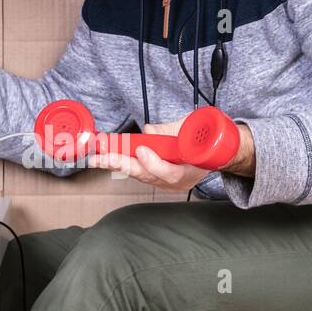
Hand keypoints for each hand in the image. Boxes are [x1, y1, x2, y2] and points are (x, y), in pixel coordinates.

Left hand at [85, 118, 209, 192]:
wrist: (214, 152)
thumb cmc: (205, 140)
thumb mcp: (192, 128)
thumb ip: (169, 131)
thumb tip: (147, 131)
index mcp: (191, 171)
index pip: (170, 174)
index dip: (154, 163)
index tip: (141, 149)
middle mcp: (177, 182)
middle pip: (147, 176)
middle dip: (122, 165)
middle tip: (102, 158)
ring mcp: (166, 182)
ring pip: (139, 175)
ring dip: (116, 164)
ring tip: (97, 157)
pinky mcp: (156, 177)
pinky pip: (137, 172)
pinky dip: (122, 164)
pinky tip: (105, 158)